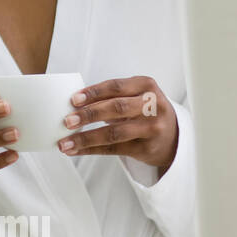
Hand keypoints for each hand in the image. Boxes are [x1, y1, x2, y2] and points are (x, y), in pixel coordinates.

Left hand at [58, 76, 178, 176]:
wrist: (172, 135)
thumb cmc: (144, 111)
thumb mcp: (134, 96)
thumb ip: (111, 96)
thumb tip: (73, 104)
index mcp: (146, 86)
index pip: (116, 87)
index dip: (94, 93)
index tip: (74, 99)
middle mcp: (152, 106)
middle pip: (117, 108)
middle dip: (89, 115)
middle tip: (68, 121)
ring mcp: (152, 128)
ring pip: (114, 133)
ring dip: (86, 138)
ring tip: (65, 142)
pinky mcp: (146, 148)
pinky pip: (114, 150)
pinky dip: (91, 150)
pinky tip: (76, 150)